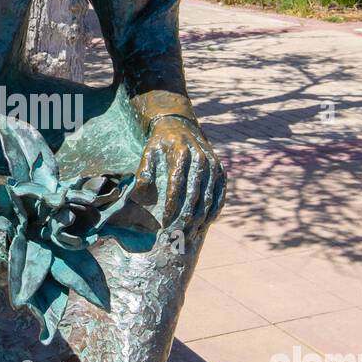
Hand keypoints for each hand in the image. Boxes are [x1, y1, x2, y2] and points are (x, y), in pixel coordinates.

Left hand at [135, 116, 225, 231]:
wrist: (181, 126)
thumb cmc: (161, 143)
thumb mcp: (148, 151)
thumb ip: (144, 171)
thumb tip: (140, 194)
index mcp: (181, 152)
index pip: (177, 183)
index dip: (171, 204)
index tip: (165, 221)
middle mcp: (200, 158)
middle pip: (195, 193)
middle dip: (186, 217)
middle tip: (178, 234)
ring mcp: (213, 164)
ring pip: (210, 197)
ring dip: (201, 218)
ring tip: (190, 235)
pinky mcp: (220, 170)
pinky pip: (220, 194)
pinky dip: (215, 210)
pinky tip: (206, 224)